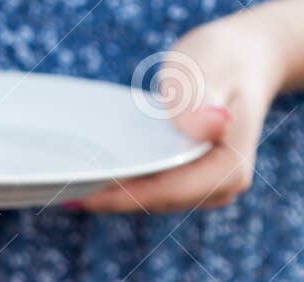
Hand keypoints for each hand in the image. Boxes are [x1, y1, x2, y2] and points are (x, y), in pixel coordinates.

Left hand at [79, 16, 286, 212]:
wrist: (243, 59)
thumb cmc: (223, 58)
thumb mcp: (207, 69)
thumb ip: (200, 100)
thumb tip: (211, 124)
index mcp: (229, 168)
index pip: (167, 192)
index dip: (121, 196)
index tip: (80, 193)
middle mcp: (221, 189)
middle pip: (154, 201)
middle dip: (110, 197)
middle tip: (60, 189)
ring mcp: (208, 190)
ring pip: (150, 199)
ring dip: (112, 193)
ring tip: (68, 184)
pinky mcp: (192, 183)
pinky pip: (152, 187)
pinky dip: (124, 182)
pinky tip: (92, 174)